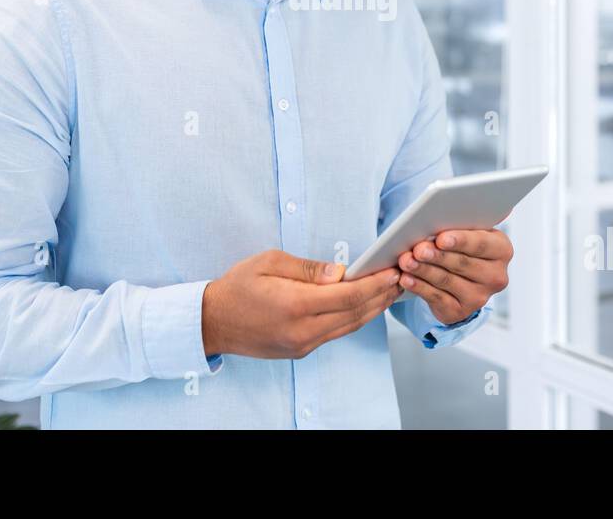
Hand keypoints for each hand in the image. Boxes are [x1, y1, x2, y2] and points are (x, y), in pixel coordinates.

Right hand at [202, 250, 403, 359]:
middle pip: (355, 314)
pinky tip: (363, 305)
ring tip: (389, 291)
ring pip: (348, 327)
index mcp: (295, 305)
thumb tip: (342, 272)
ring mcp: (302, 344)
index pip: (348, 296)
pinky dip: (354, 319)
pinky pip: (335, 334)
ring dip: (372, 309)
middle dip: (381, 296)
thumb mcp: (270, 262)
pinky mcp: (300, 350)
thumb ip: (309, 269)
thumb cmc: (238, 287)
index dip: (374, 284)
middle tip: (400, 278)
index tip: (391, 271)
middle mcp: (302, 330)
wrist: (212, 322)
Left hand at [397, 228, 511, 324]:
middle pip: (462, 263)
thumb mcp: (466, 233)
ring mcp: (480, 297)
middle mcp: (496, 275)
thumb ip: (458, 225)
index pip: (481, 244)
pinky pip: (437, 298)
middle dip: (437, 255)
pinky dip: (419, 287)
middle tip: (417, 249)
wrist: (461, 278)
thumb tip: (434, 221)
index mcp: (501, 249)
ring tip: (406, 261)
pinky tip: (407, 279)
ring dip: (423, 270)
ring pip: (446, 280)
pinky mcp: (461, 311)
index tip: (441, 238)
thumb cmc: (461, 246)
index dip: (460, 241)